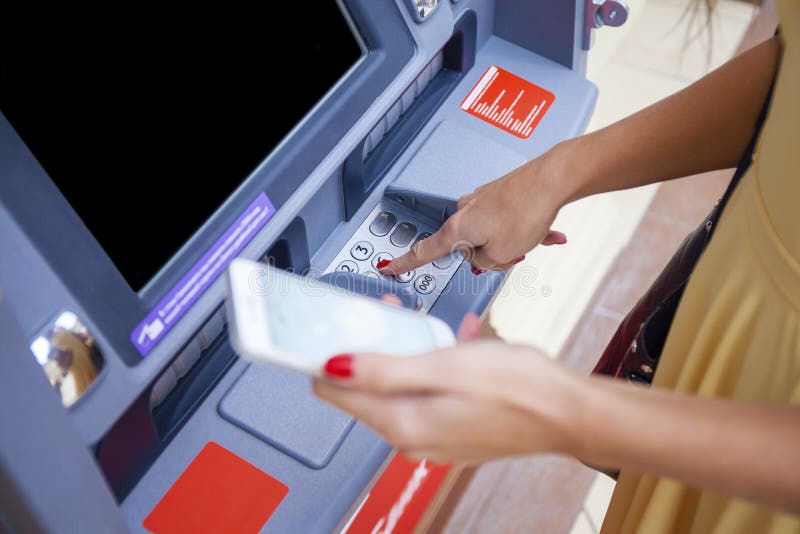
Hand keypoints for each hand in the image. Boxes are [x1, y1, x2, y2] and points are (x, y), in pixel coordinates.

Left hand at [312, 314, 580, 463]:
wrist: (569, 412)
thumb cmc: (515, 388)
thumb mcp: (444, 366)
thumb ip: (384, 368)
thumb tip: (332, 366)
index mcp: (402, 423)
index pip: (335, 392)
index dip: (327, 357)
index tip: (327, 328)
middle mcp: (412, 437)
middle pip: (367, 389)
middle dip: (370, 349)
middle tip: (382, 314)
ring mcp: (434, 436)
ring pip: (400, 387)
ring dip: (405, 352)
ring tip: (420, 322)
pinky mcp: (454, 429)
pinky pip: (429, 393)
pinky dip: (434, 366)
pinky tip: (457, 341)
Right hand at [379, 150, 569, 275]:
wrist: (552, 179)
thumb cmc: (526, 211)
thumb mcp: (502, 254)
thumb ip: (485, 263)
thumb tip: (483, 256)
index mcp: (458, 229)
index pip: (424, 252)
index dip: (405, 263)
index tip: (388, 267)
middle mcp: (464, 211)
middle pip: (469, 248)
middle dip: (492, 255)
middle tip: (516, 252)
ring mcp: (481, 200)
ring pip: (492, 236)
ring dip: (513, 242)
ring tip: (536, 236)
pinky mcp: (499, 195)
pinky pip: (508, 223)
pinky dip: (524, 230)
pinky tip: (545, 231)